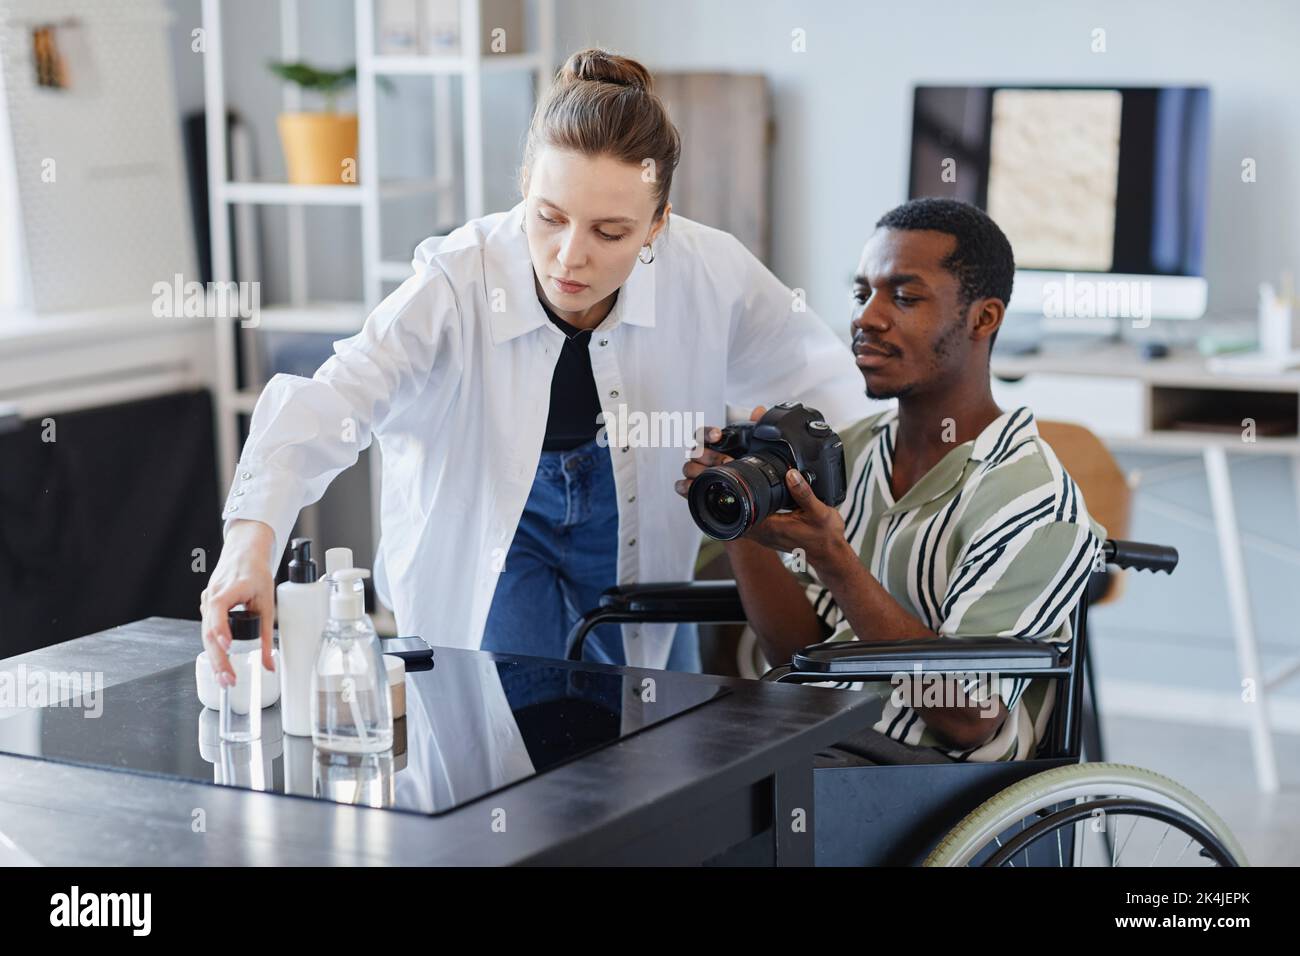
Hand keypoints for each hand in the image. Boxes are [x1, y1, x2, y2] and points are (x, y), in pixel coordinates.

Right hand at [200, 520, 276, 685]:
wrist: (244, 552)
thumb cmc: (256, 572)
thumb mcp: (268, 602)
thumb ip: (268, 635)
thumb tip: (269, 664)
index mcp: (230, 588)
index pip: (218, 608)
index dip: (221, 628)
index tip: (227, 645)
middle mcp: (213, 595)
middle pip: (210, 630)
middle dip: (219, 658)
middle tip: (229, 680)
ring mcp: (207, 601)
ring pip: (206, 633)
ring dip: (215, 658)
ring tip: (225, 679)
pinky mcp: (207, 607)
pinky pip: (207, 630)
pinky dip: (213, 648)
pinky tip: (220, 664)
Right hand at [675, 405, 765, 498]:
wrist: (743, 488)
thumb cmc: (742, 463)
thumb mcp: (752, 445)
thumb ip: (755, 425)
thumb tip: (759, 411)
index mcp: (711, 443)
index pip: (702, 433)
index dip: (708, 433)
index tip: (718, 435)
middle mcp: (700, 456)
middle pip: (696, 451)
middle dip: (712, 456)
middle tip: (728, 461)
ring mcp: (694, 471)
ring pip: (688, 467)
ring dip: (701, 471)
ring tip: (716, 476)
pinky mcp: (691, 487)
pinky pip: (681, 485)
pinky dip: (686, 486)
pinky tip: (696, 486)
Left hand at [741, 468, 847, 566]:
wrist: (831, 554)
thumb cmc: (826, 536)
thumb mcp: (819, 511)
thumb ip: (803, 493)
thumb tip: (791, 475)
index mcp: (773, 527)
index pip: (744, 513)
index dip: (737, 498)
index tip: (736, 483)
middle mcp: (766, 534)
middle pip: (739, 517)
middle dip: (736, 501)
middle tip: (739, 483)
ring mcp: (767, 537)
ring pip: (744, 522)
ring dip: (742, 508)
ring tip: (745, 491)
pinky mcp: (771, 537)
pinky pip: (752, 525)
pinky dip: (750, 514)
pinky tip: (757, 504)